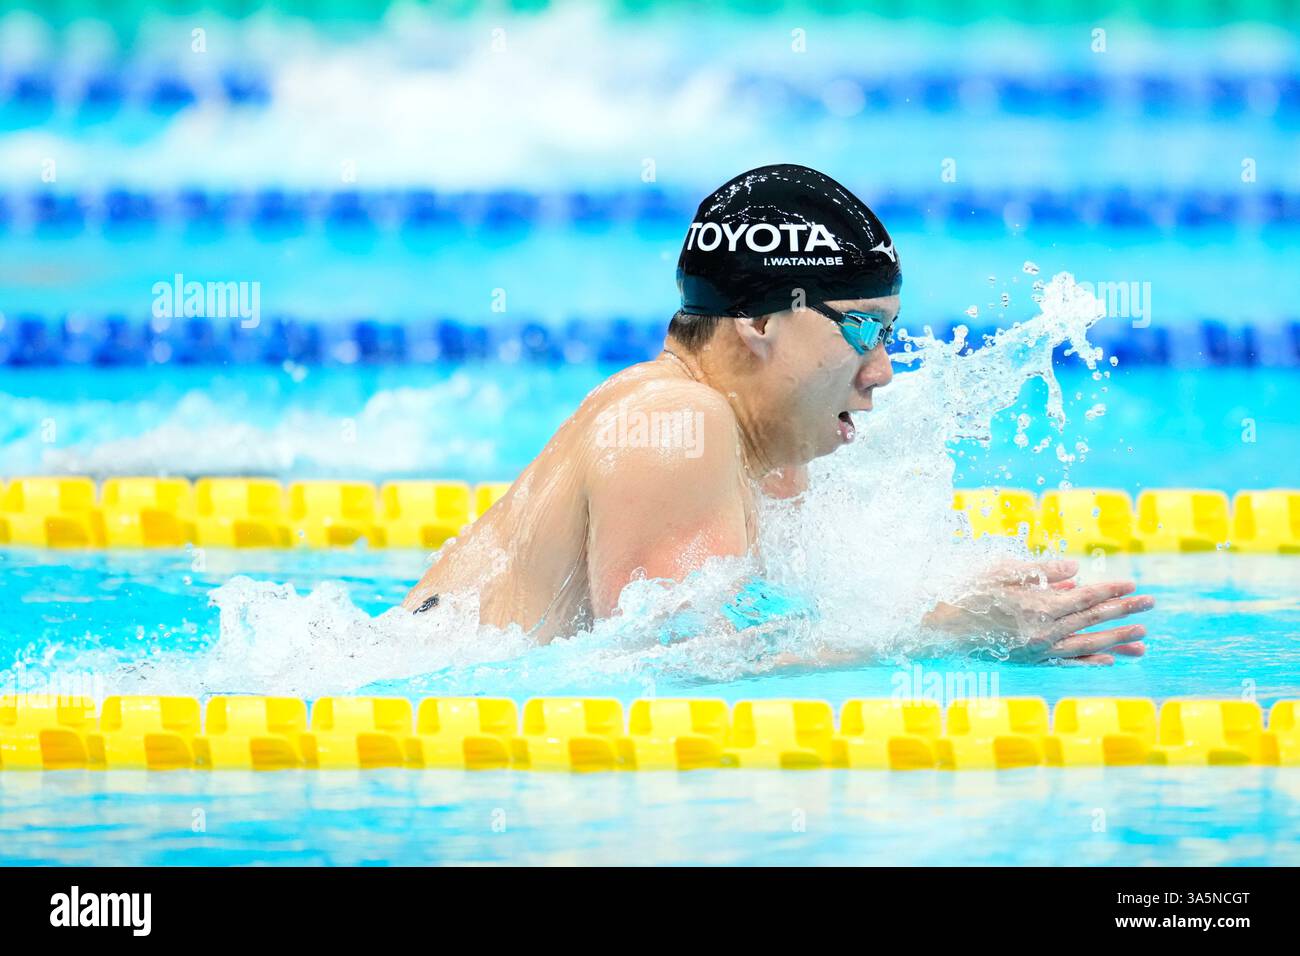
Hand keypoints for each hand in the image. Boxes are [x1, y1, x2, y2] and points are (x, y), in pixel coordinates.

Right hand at [924, 558, 1152, 664]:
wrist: (936, 626)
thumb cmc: (964, 590)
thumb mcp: (1001, 570)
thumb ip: (1041, 571)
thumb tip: (1076, 571)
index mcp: (1039, 605)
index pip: (1086, 596)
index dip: (1111, 590)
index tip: (1134, 584)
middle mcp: (1043, 631)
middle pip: (1092, 620)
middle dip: (1124, 611)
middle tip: (1152, 604)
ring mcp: (1037, 649)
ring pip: (1086, 645)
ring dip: (1117, 640)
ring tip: (1143, 639)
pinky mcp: (1028, 660)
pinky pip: (1067, 662)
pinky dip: (1089, 661)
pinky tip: (1108, 660)